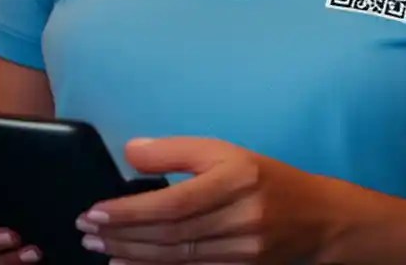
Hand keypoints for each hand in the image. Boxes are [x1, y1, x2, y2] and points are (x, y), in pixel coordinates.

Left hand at [73, 138, 343, 263]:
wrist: (318, 218)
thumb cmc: (264, 178)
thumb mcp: (224, 151)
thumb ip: (176, 151)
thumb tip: (129, 151)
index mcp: (235, 179)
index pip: (173, 202)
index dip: (131, 210)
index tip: (95, 210)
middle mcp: (241, 217)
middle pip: (171, 234)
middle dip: (123, 234)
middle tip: (86, 230)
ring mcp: (243, 251)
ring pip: (178, 258)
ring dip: (132, 255)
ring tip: (99, 248)